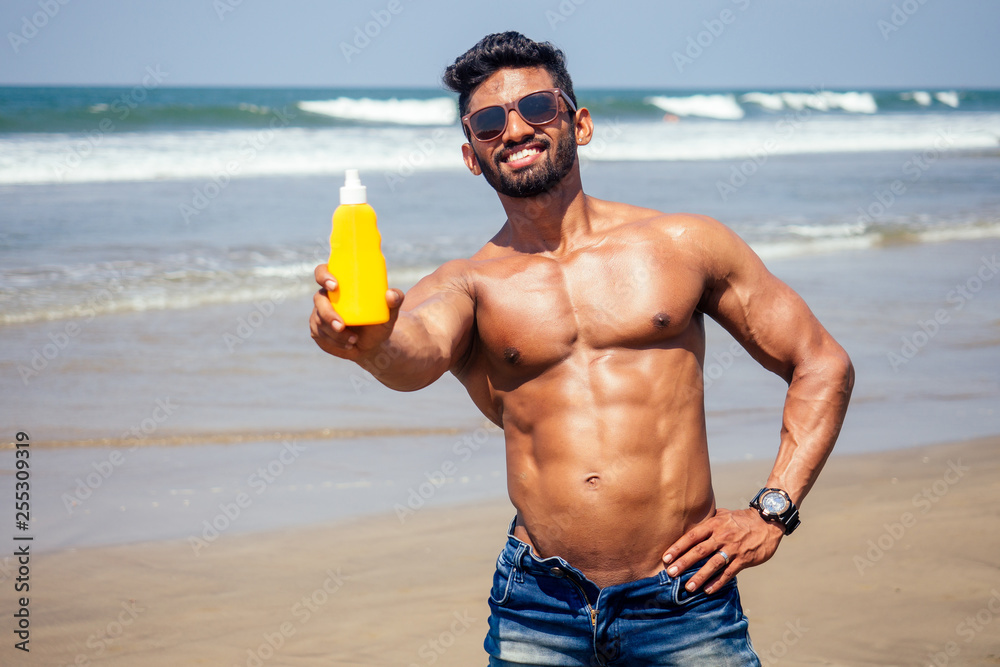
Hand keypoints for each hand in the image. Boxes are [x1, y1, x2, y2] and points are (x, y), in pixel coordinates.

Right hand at [309, 264, 403, 361]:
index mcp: (339, 285)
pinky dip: (334, 343)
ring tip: (354, 340)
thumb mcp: (389, 312)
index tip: (335, 286)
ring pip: (320, 321)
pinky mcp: (318, 330)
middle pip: (319, 300)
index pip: (323, 272)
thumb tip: (390, 294)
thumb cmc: (379, 321)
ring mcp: (319, 314)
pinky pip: (321, 336)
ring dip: (335, 333)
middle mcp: (326, 297)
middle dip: (328, 314)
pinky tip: (347, 346)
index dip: (323, 276)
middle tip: (341, 325)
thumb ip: (396, 300)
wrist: (373, 344)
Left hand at [661, 508, 783, 594]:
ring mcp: (733, 549)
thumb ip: (709, 521)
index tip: (666, 557)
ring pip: (713, 564)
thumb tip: (692, 524)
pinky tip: (708, 590)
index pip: (692, 536)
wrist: (767, 522)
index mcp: (714, 524)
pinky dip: (718, 582)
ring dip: (699, 576)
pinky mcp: (744, 559)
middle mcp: (721, 536)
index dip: (678, 547)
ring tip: (688, 587)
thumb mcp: (724, 514)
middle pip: (699, 551)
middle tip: (670, 573)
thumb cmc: (742, 519)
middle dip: (683, 563)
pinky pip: (729, 573)